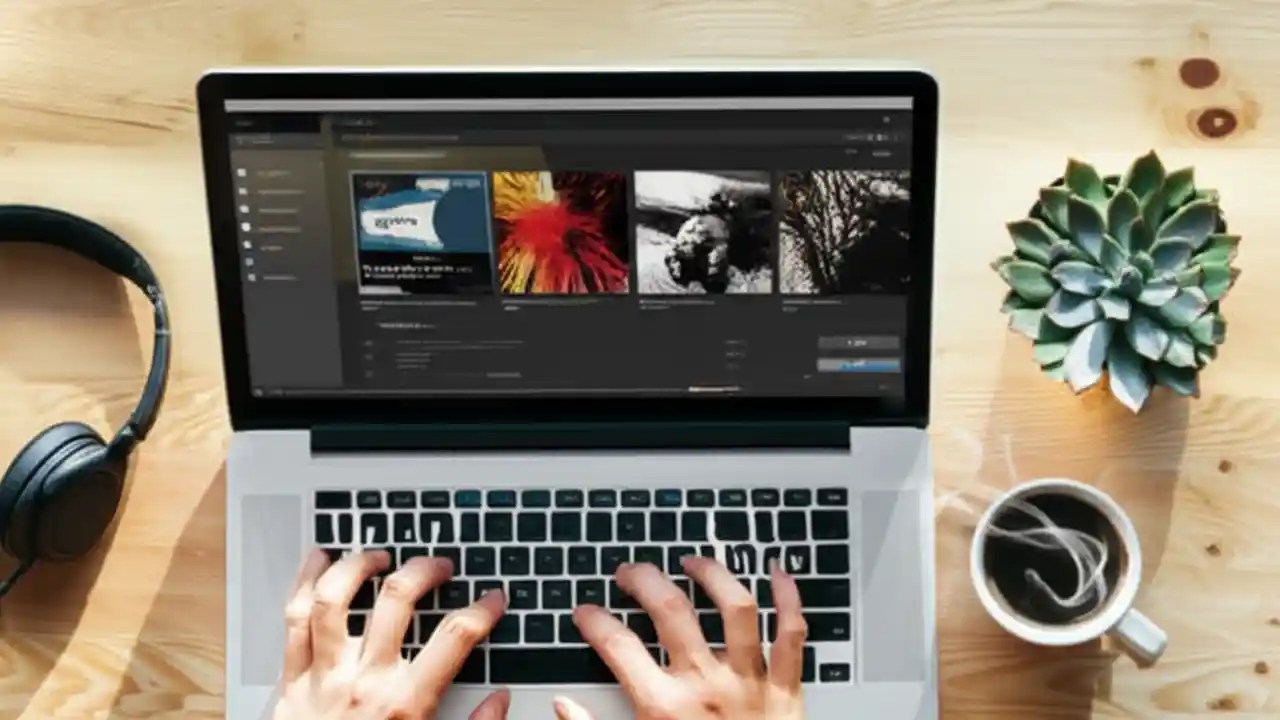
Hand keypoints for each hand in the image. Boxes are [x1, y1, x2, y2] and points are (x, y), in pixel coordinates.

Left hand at [273, 548, 509, 719]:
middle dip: (425, 571)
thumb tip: (500, 701)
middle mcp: (363, 683)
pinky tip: (317, 561)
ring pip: (335, 600)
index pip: (455, 638)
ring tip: (377, 555)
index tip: (492, 600)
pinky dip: (304, 583)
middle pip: (397, 601)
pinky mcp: (291, 682)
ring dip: (357, 566)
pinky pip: (293, 621)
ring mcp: (323, 678)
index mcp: (405, 705)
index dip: (482, 610)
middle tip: (440, 566)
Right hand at [556, 557, 806, 719]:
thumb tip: (564, 706)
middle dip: (643, 580)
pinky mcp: (786, 690)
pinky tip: (778, 572)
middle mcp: (706, 686)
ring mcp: (749, 682)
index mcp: (664, 708)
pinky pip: (793, 635)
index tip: (586, 612)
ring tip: (693, 560)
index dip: (595, 621)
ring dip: (713, 574)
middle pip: (670, 610)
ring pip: (734, 608)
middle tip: (630, 572)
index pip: (618, 645)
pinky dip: (790, 599)